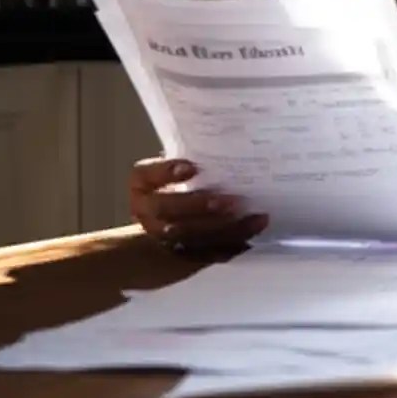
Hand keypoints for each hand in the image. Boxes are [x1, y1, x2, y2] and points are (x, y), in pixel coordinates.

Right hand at [128, 157, 267, 251]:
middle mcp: (145, 211)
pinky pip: (207, 253)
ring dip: (223, 228)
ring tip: (254, 219)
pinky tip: (252, 234)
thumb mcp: (183, 166)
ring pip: (189, 236)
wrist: (175, 218)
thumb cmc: (186, 182)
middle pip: (165, 209)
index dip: (166, 172)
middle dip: (197, 206)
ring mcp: (162, 236)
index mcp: (142, 183)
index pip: (145, 174)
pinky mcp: (183, 253)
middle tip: (229, 201)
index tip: (191, 167)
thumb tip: (233, 144)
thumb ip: (197, 159)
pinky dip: (232, 245)